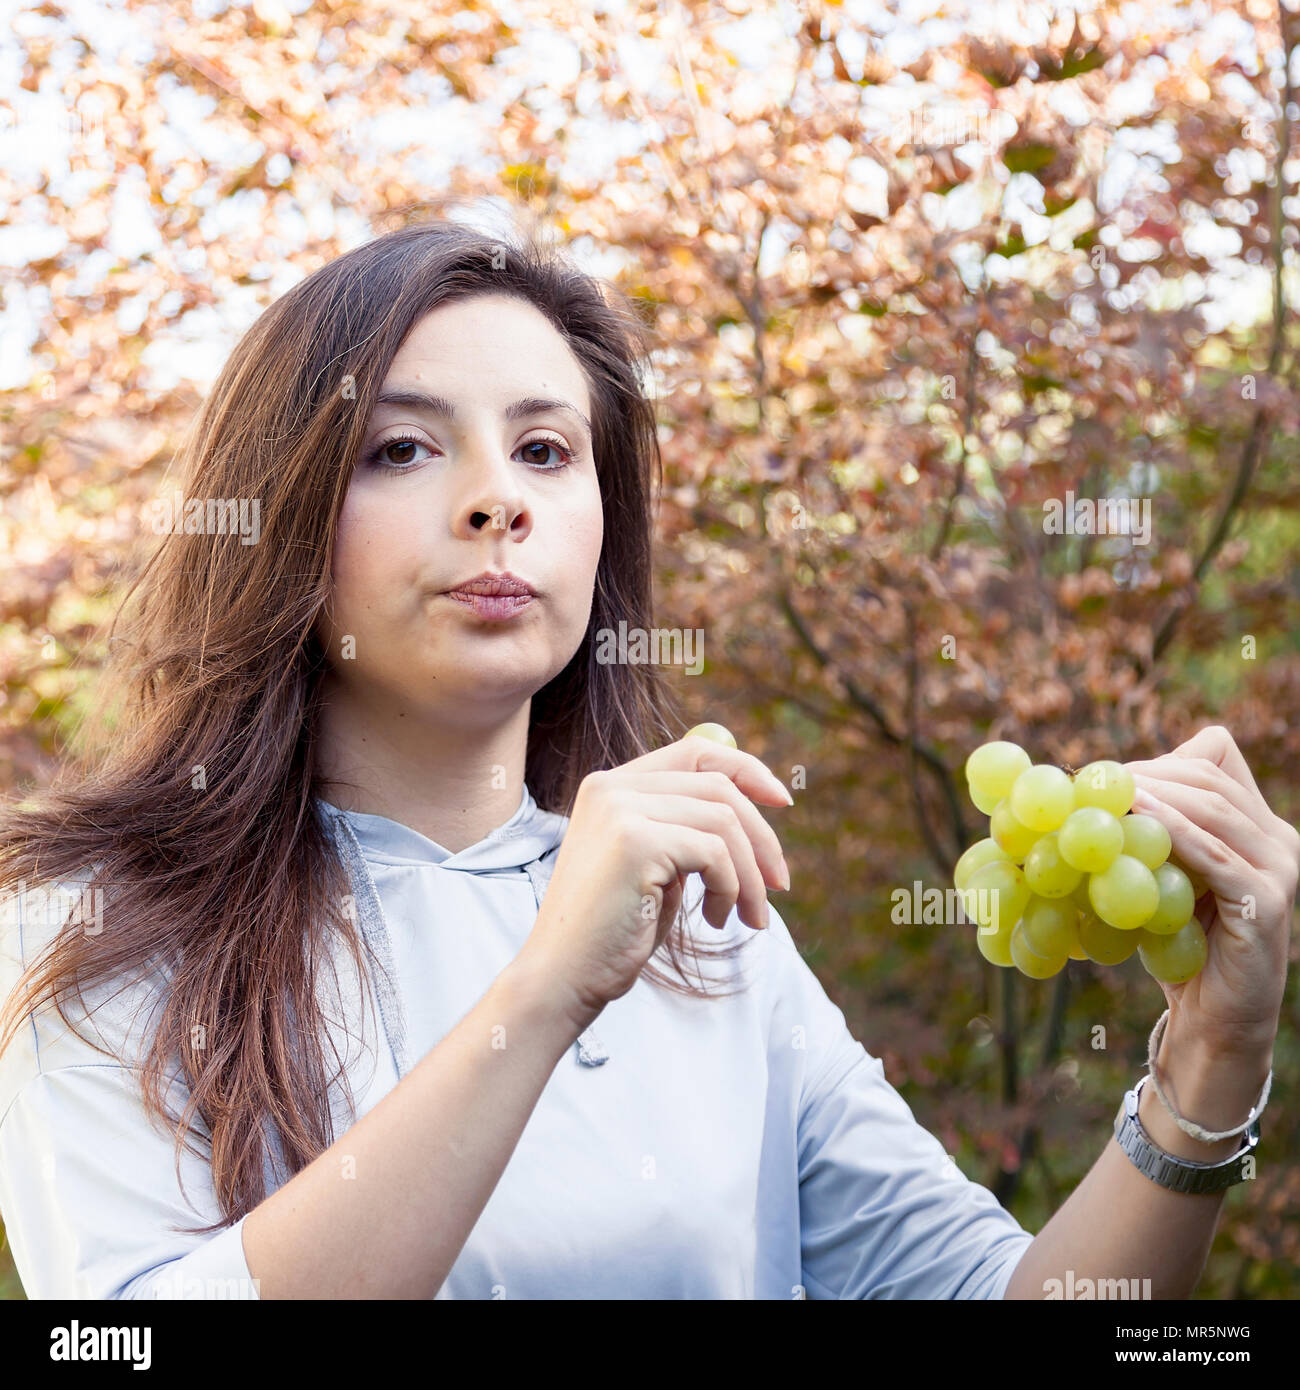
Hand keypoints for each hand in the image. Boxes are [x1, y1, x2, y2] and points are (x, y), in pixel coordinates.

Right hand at [520, 735, 792, 1031]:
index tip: (783, 803)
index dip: (746, 770)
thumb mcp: (655, 867)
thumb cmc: (613, 932)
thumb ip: (686, 829)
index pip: (695, 751)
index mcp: (611, 786)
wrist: (563, 978)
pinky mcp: (634, 841)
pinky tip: (716, 920)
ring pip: (723, 821)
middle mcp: (611, 786)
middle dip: (762, 837)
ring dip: (750, 875)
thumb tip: (758, 806)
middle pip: (718, 786)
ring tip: (750, 916)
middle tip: (780, 885)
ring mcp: (620, 809)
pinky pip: (715, 853)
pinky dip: (730, 888)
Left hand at [1124, 725, 1299, 1061]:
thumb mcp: (1163, 878)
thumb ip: (1149, 834)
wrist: (1211, 1019)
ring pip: (1214, 808)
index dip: (1162, 756)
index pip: (1215, 758)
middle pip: (1209, 777)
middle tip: (1094, 782)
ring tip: (1105, 793)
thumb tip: (1084, 789)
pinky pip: (1215, 856)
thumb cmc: (1177, 944)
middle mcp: (1277, 839)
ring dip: (1154, 793)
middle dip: (1148, 772)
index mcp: (1257, 825)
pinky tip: (1136, 820)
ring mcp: (1278, 869)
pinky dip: (1173, 831)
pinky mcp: (1265, 903)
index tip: (1108, 775)